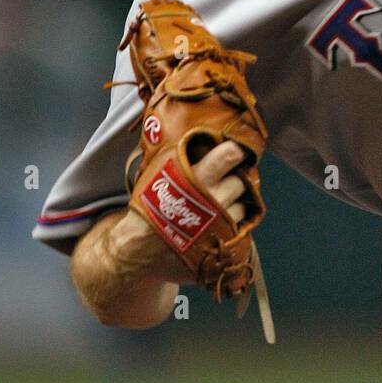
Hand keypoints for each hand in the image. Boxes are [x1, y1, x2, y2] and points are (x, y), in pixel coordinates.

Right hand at [113, 139, 247, 283]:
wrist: (138, 249)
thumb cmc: (149, 207)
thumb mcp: (160, 173)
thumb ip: (183, 155)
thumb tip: (199, 132)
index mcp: (196, 179)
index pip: (229, 155)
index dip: (238, 150)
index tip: (240, 148)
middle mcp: (213, 201)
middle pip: (241, 181)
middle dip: (237, 178)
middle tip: (227, 178)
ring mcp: (221, 224)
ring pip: (243, 206)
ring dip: (236, 202)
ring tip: (219, 203)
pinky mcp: (223, 244)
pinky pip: (240, 228)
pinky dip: (233, 223)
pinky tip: (219, 221)